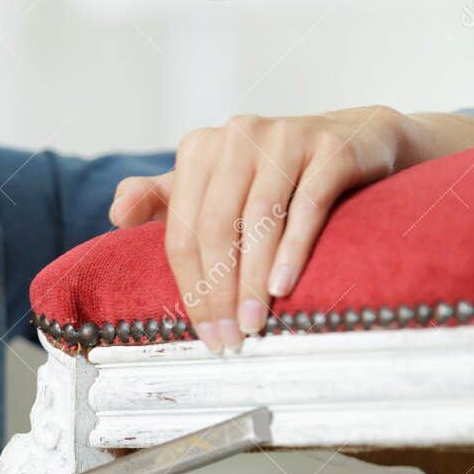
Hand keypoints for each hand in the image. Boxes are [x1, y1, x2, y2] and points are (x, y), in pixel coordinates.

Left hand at [107, 106, 473, 353]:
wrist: (358, 141)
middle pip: (215, 227)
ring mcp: (286, 137)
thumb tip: (116, 216)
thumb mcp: (211, 183)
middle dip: (219, 291)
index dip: (190, 287)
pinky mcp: (331, 148)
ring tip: (253, 324)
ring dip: (253, 279)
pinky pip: (306, 206)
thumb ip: (160, 198)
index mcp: (199, 149)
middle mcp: (237, 135)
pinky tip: (282, 287)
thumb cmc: (272, 176)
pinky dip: (292, 250)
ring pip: (259, 219)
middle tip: (230, 338)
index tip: (205, 334)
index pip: (182, 231)